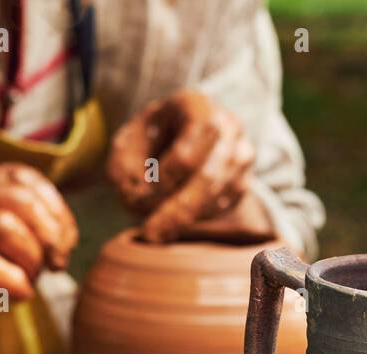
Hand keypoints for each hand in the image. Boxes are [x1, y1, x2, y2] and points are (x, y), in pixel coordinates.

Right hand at [0, 163, 77, 351]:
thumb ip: (25, 222)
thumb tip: (66, 234)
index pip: (23, 177)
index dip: (56, 209)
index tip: (66, 242)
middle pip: (19, 199)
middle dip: (51, 234)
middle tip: (57, 264)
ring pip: (5, 226)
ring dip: (33, 258)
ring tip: (32, 279)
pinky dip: (16, 282)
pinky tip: (21, 296)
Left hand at [108, 90, 257, 242]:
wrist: (180, 137)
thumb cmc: (151, 138)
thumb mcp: (128, 142)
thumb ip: (123, 165)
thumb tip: (133, 197)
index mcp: (197, 106)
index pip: (187, 149)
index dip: (164, 179)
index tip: (137, 199)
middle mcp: (228, 126)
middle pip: (208, 176)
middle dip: (177, 210)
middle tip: (151, 234)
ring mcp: (241, 154)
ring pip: (219, 195)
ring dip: (185, 218)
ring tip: (156, 232)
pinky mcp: (243, 181)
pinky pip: (224, 207)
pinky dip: (197, 219)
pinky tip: (173, 224)